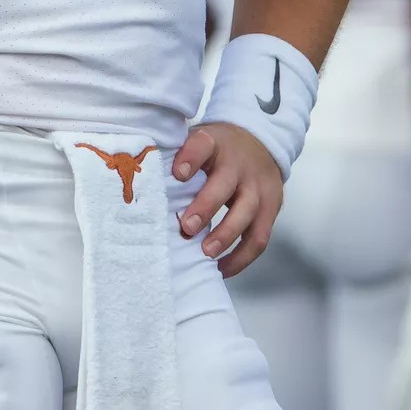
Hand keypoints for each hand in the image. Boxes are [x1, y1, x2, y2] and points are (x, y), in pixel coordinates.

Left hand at [172, 123, 281, 277]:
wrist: (261, 141)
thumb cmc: (218, 149)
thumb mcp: (199, 141)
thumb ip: (176, 158)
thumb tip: (138, 184)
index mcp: (215, 142)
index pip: (203, 144)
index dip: (190, 157)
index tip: (177, 173)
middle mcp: (239, 164)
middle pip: (225, 185)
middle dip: (206, 207)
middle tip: (186, 227)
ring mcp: (258, 186)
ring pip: (247, 214)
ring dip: (225, 236)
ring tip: (205, 254)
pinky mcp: (272, 207)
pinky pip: (259, 237)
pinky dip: (241, 257)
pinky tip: (222, 268)